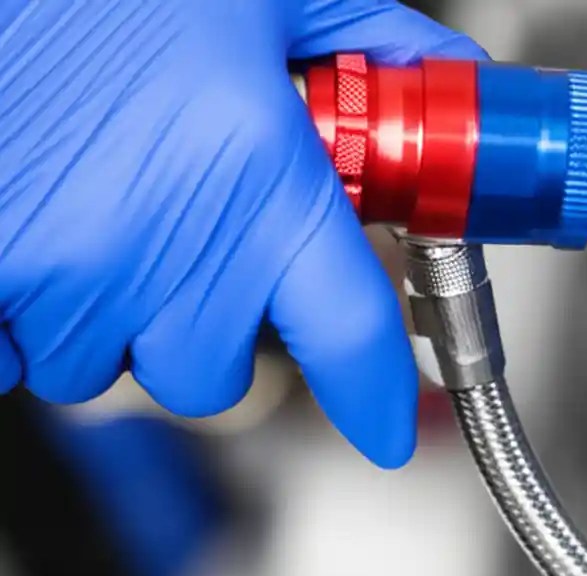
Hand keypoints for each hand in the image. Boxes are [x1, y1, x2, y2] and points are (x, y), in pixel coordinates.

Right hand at [0, 0, 484, 466]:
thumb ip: (371, 44)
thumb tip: (453, 78)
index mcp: (257, 176)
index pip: (349, 336)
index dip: (375, 398)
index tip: (387, 430)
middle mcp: (164, 246)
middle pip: (214, 377)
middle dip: (211, 328)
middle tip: (191, 248)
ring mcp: (63, 276)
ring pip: (110, 367)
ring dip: (117, 320)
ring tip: (101, 215)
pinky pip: (17, 358)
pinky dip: (31, 317)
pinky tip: (38, 235)